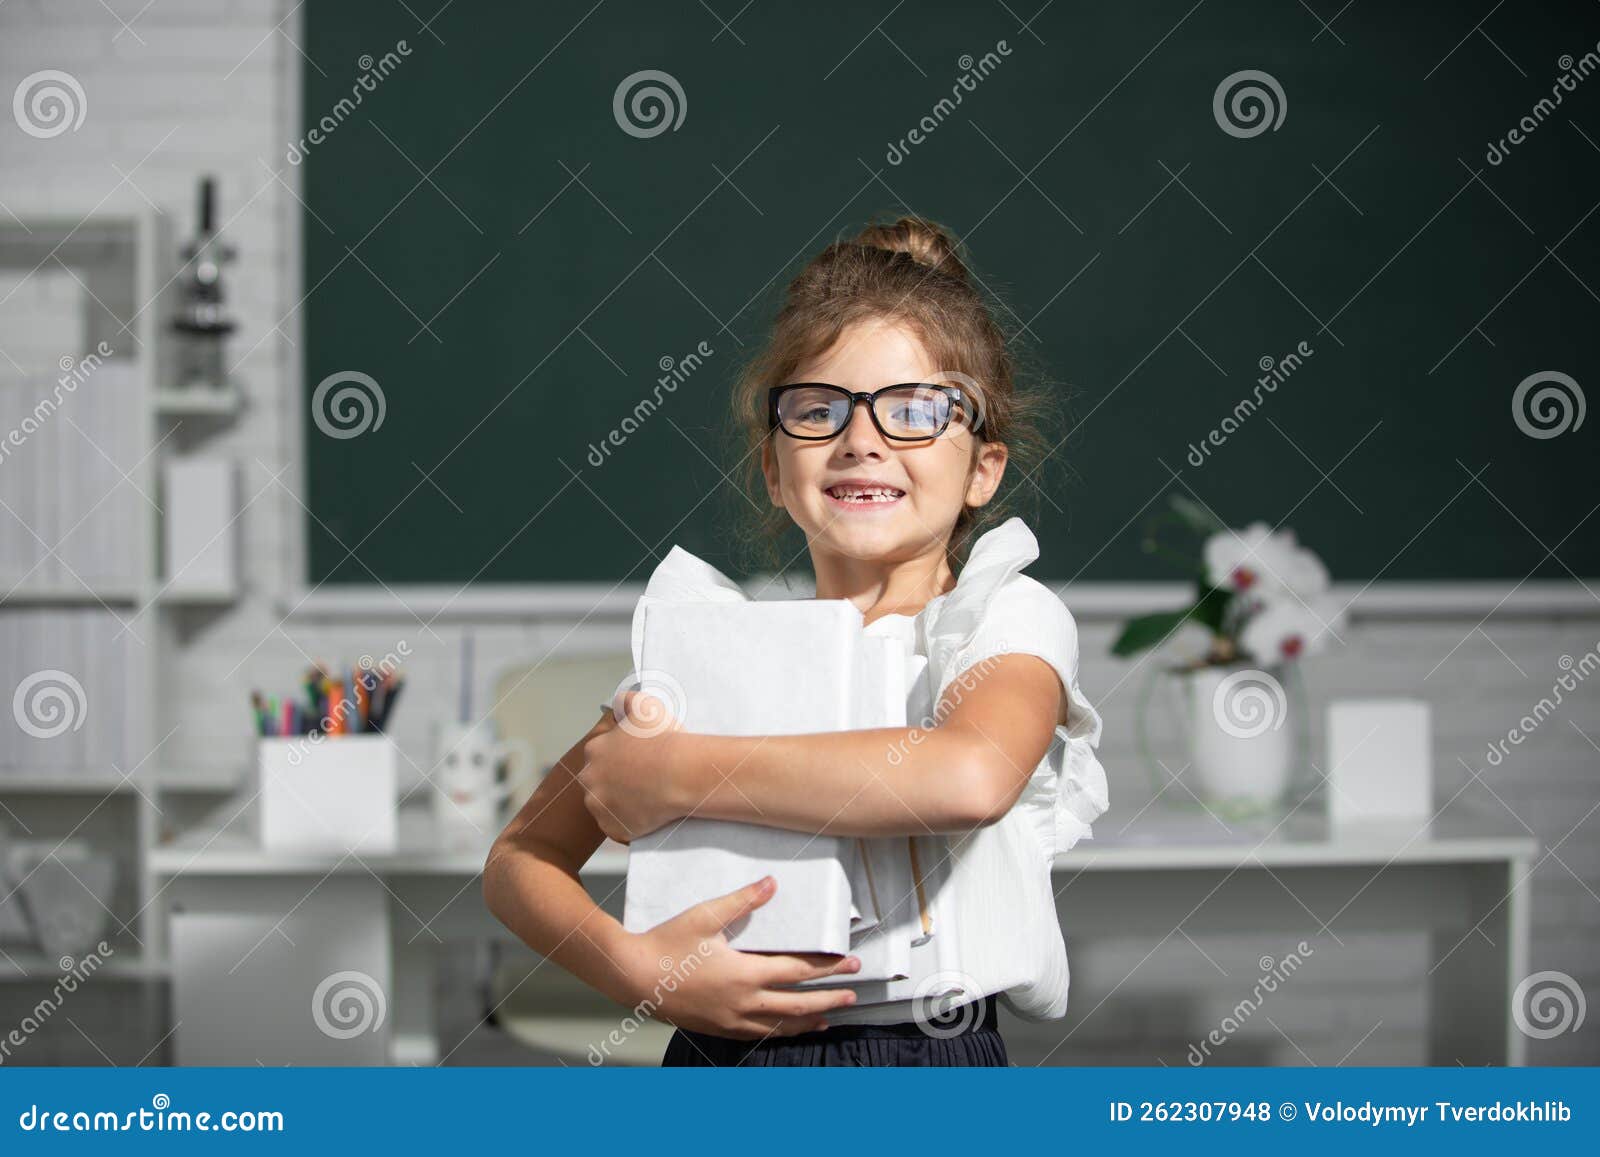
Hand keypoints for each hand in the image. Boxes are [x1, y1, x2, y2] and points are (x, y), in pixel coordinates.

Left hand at [578, 691, 685, 842]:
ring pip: (605, 805)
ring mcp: (599, 805)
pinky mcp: (612, 827)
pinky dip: (627, 824)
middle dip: (615, 782)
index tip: (637, 761)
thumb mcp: (645, 706)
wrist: (680, 774)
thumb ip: (627, 699)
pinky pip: (616, 828)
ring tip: (645, 800)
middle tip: (642, 781)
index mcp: (594, 750)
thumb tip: (619, 700)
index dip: (620, 758)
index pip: (600, 756)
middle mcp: (589, 778)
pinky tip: (645, 816)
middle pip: (599, 781)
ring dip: (619, 804)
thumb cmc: (664, 739)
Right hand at [625, 875, 861, 1038]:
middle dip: (829, 998)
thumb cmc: (667, 944)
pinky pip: (758, 1035)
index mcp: (744, 974)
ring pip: (780, 1026)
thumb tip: (771, 884)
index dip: (828, 968)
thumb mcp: (705, 915)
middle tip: (854, 992)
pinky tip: (787, 1029)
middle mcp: (743, 1002)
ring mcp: (731, 1020)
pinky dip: (780, 1032)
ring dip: (810, 1021)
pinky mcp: (719, 1028)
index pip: (798, 972)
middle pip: (798, 1004)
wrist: (632, 977)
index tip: (850, 963)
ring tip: (831, 1017)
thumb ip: (742, 901)